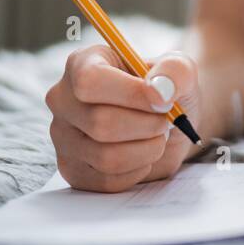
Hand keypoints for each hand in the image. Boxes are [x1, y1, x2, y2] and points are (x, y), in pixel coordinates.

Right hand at [45, 42, 201, 192]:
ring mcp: (63, 137)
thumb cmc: (166, 89)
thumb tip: (160, 91)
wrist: (167, 120)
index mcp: (81, 64)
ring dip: (147, 149)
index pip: (90, 80)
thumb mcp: (180, 70)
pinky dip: (138, 170)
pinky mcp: (73, 170)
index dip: (131, 94)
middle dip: (147, 125)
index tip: (163, 101)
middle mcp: (63, 100)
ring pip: (106, 157)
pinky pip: (108, 180)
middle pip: (100, 123)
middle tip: (165, 120)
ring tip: (157, 136)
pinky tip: (143, 153)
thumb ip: (175, 71)